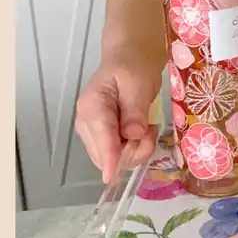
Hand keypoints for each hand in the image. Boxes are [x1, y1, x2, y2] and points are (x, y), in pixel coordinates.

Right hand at [75, 55, 161, 183]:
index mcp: (92, 107)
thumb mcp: (138, 84)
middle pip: (106, 154)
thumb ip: (135, 110)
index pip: (101, 139)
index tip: (113, 177)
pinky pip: (118, 153)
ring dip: (136, 149)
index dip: (109, 159)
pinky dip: (134, 147)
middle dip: (133, 151)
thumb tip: (132, 135)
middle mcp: (86, 122)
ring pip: (113, 158)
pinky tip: (142, 130)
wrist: (129, 59)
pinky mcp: (102, 136)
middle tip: (151, 130)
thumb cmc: (132, 67)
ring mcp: (92, 131)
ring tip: (148, 127)